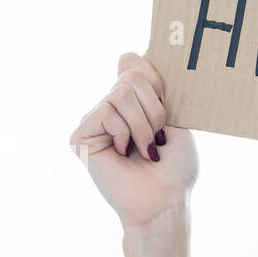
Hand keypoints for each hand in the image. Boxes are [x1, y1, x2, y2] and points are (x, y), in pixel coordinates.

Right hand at [68, 51, 198, 231]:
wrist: (165, 202)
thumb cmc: (175, 168)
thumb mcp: (177, 120)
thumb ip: (156, 87)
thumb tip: (131, 54)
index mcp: (133, 103)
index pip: (133, 62)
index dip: (152, 76)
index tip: (167, 102)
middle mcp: (111, 108)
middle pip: (131, 76)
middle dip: (155, 108)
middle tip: (159, 137)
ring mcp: (94, 121)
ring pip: (120, 94)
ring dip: (143, 124)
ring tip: (147, 149)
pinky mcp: (80, 136)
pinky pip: (106, 113)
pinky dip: (125, 133)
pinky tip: (124, 153)